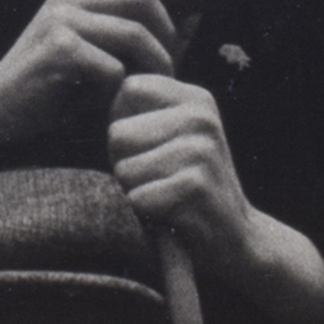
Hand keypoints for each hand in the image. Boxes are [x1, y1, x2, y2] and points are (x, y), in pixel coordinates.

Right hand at [0, 0, 175, 149]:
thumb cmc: (50, 87)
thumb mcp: (88, 47)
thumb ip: (123, 30)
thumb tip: (188, 23)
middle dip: (165, 36)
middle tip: (166, 68)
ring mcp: (60, 19)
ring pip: (134, 34)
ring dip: (152, 69)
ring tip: (146, 92)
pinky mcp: (58, 47)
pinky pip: (114, 68)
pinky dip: (117, 93)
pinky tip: (104, 106)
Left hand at [106, 73, 256, 284]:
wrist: (235, 237)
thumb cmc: (185, 186)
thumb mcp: (170, 138)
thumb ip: (140, 113)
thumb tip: (88, 85)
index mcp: (194, 98)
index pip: (127, 89)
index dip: (123, 124)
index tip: (148, 149)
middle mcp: (201, 115)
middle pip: (118, 132)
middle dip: (126, 163)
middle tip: (159, 180)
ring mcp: (202, 149)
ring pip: (124, 169)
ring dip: (136, 191)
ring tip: (166, 196)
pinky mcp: (196, 185)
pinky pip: (137, 198)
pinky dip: (147, 214)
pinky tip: (173, 216)